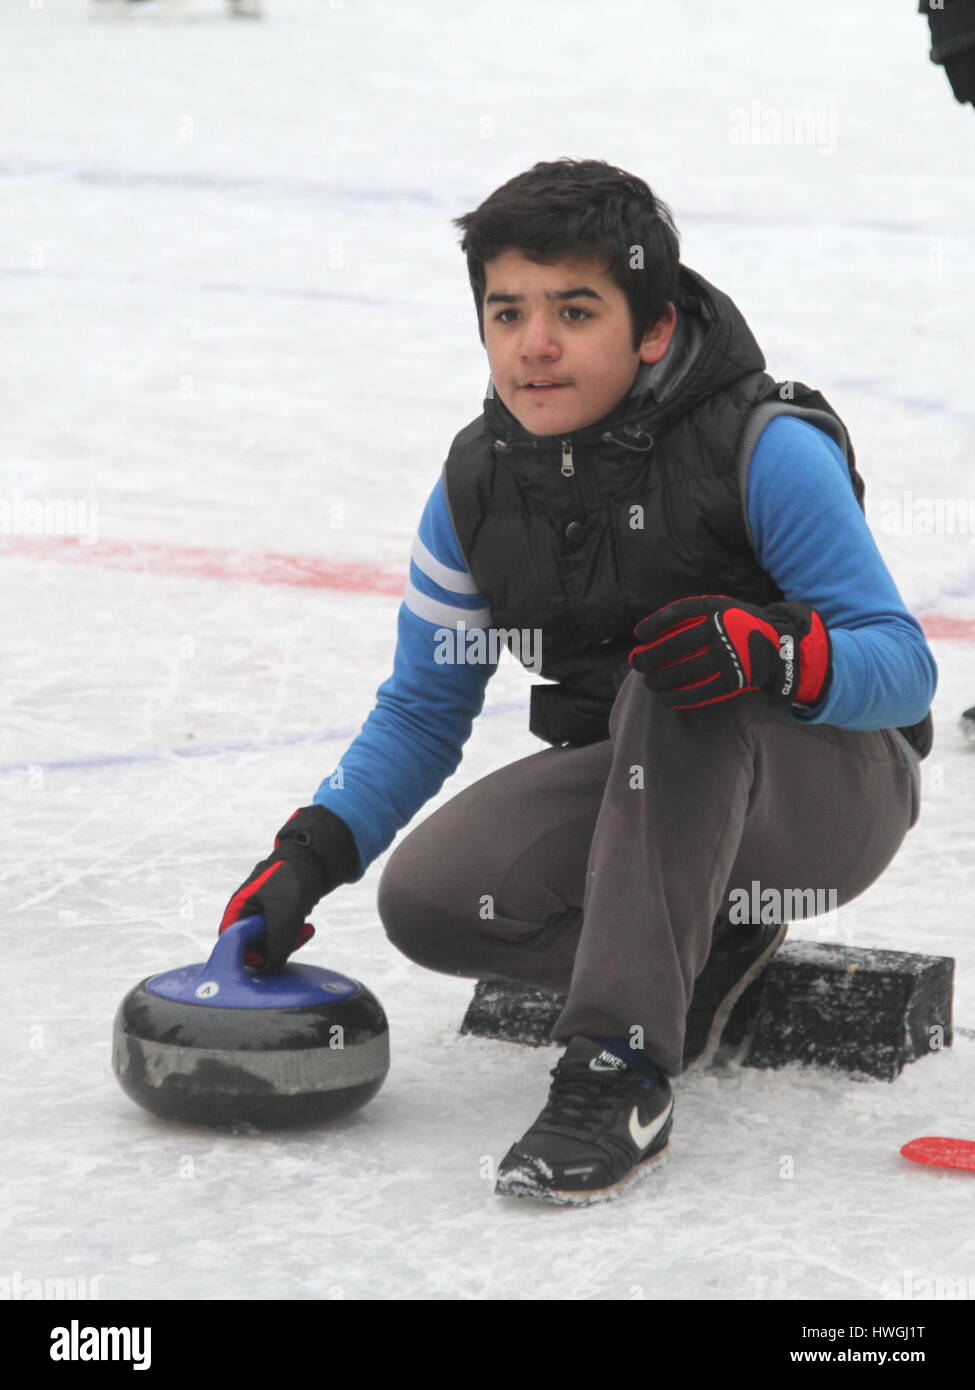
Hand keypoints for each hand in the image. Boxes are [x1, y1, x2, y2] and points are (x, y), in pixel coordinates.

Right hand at [219, 805, 358, 969]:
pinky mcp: (276, 918)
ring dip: (289, 941)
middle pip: (253, 948)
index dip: (251, 954)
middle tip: (294, 938)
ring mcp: (261, 917)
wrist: (312, 862)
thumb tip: (273, 965)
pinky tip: (309, 928)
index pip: (233, 945)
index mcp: (237, 912)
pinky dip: (295, 935)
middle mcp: (245, 916)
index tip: (272, 952)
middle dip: (276, 947)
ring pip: (271, 944)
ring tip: (306, 930)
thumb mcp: (282, 917)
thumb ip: (275, 945)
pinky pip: (282, 937)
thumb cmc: (290, 884)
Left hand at [628, 595, 831, 710]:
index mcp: (716, 609)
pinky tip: (666, 699)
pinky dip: (678, 697)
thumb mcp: (719, 608)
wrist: (779, 645)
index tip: (638, 636)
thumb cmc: (736, 626)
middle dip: (649, 658)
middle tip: (637, 664)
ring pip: (682, 672)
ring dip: (659, 680)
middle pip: (673, 647)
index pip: (676, 614)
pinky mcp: (734, 680)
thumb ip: (688, 615)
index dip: (653, 625)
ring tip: (650, 683)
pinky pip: (699, 692)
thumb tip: (645, 634)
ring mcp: (728, 657)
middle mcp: (721, 631)